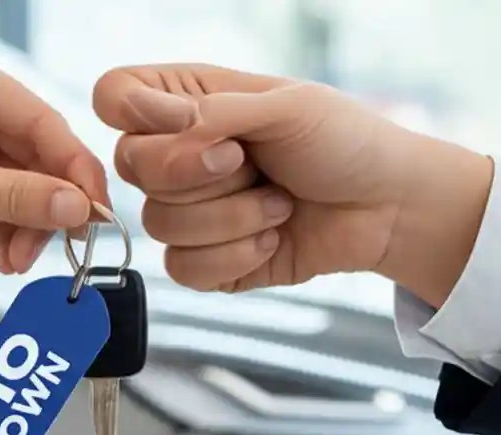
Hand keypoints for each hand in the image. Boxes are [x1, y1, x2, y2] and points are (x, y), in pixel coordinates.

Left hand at [0, 43, 108, 272]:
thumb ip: (16, 196)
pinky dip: (3, 232)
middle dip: (46, 206)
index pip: (42, 122)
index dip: (74, 170)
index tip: (97, 213)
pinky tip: (5, 257)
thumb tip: (80, 208)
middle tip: (60, 247)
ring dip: (24, 226)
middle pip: (35, 157)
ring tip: (17, 261)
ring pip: (17, 187)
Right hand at [92, 64, 491, 305]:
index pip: (113, 97)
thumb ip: (213, 113)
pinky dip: (235, 257)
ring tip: (279, 205)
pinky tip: (272, 238)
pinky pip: (183, 269)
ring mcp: (189, 210)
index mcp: (189, 102)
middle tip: (252, 165)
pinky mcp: (205, 261)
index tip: (196, 126)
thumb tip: (150, 123)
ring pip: (158, 224)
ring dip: (232, 219)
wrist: (387, 207)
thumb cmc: (344, 142)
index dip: (134, 115)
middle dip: (199, 175)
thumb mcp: (286, 107)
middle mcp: (178, 155)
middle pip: (129, 167)